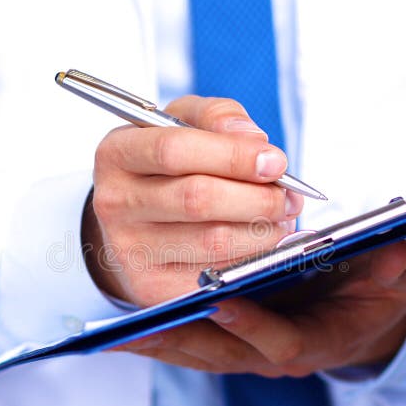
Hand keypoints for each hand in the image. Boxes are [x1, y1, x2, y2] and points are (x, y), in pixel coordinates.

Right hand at [83, 96, 303, 305]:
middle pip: (198, 199)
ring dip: (263, 230)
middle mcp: (115, 203)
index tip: (275, 162)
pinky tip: (263, 244)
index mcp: (117, 153)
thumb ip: (218, 118)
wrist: (134, 224)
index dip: (233, 156)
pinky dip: (251, 259)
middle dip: (258, 197)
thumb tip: (253, 139)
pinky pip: (216, 273)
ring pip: (213, 241)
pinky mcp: (151, 287)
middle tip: (290, 196)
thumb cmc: (167, 167)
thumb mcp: (183, 126)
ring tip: (281, 218)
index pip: (174, 150)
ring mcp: (130, 249)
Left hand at [114, 241, 405, 375]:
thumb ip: (400, 268)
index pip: (282, 341)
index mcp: (320, 340)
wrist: (371, 310)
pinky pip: (194, 343)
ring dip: (162, 343)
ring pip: (202, 353)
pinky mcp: (234, 341)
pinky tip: (127, 326)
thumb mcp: (403, 275)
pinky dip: (163, 336)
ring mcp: (253, 351)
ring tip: (117, 332)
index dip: (253, 324)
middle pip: (226, 356)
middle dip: (185, 341)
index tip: (221, 299)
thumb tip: (393, 255)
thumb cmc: (384, 291)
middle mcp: (278, 353)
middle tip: (140, 328)